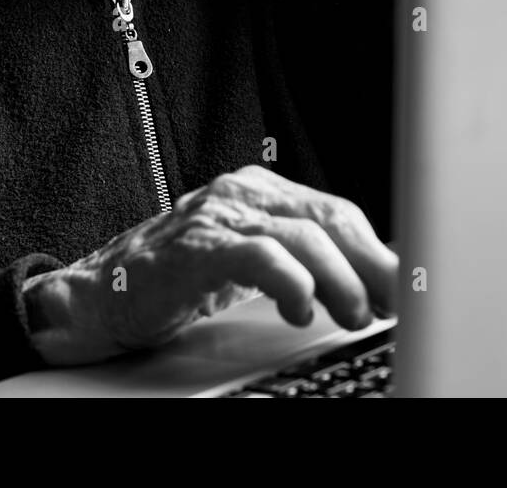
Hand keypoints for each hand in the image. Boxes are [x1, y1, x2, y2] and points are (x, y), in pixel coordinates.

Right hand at [22, 165, 397, 365]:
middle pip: (329, 218)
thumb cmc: (173, 282)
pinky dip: (290, 280)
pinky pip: (258, 254)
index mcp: (261, 192)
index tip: (411, 285)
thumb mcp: (245, 265)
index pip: (337, 212)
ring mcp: (219, 214)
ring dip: (340, 279)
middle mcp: (244, 193)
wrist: (96, 294)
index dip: (379, 250)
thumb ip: (298, 263)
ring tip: (356, 314)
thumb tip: (370, 288)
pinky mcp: (195, 246)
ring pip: (302, 234)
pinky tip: (301, 307)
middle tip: (398, 303)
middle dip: (373, 263)